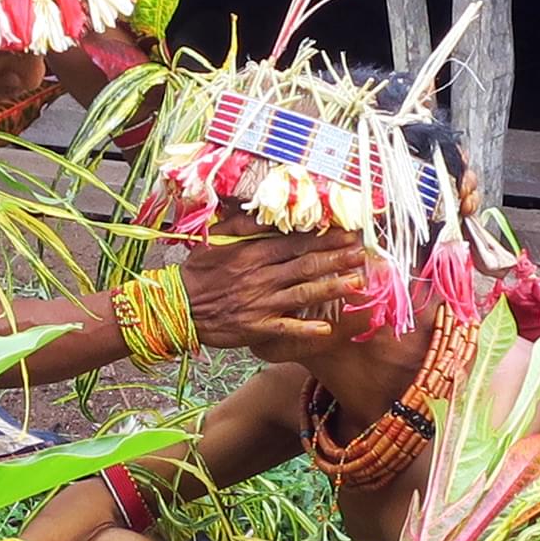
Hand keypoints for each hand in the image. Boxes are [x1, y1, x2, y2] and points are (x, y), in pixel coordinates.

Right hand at [179, 215, 365, 350]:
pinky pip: (285, 329)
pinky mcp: (255, 327)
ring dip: (331, 288)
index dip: (323, 238)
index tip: (347, 233)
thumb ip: (242, 225)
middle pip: (305, 265)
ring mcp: (259, 303)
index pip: (294, 242)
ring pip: (301, 294)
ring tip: (357, 282)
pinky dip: (305, 329)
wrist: (176, 308)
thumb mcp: (214, 239)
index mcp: (251, 253)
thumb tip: (266, 211)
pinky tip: (326, 328)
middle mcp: (259, 277)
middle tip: (362, 253)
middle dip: (336, 259)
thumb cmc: (196, 273)